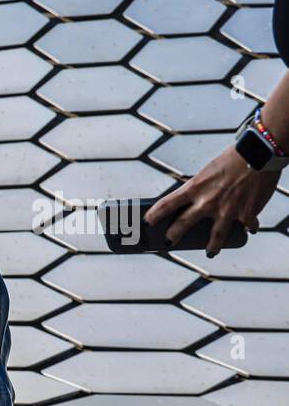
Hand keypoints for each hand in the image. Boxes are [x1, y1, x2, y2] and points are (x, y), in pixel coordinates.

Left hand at [144, 146, 278, 256]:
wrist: (260, 153)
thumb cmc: (233, 159)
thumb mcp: (209, 172)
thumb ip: (202, 189)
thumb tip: (198, 202)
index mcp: (195, 188)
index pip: (166, 204)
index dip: (153, 215)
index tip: (145, 222)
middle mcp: (207, 202)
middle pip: (183, 225)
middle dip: (172, 236)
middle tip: (167, 243)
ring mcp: (227, 210)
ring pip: (215, 236)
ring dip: (212, 246)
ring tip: (210, 253)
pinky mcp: (246, 213)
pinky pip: (247, 226)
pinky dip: (249, 227)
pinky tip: (250, 230)